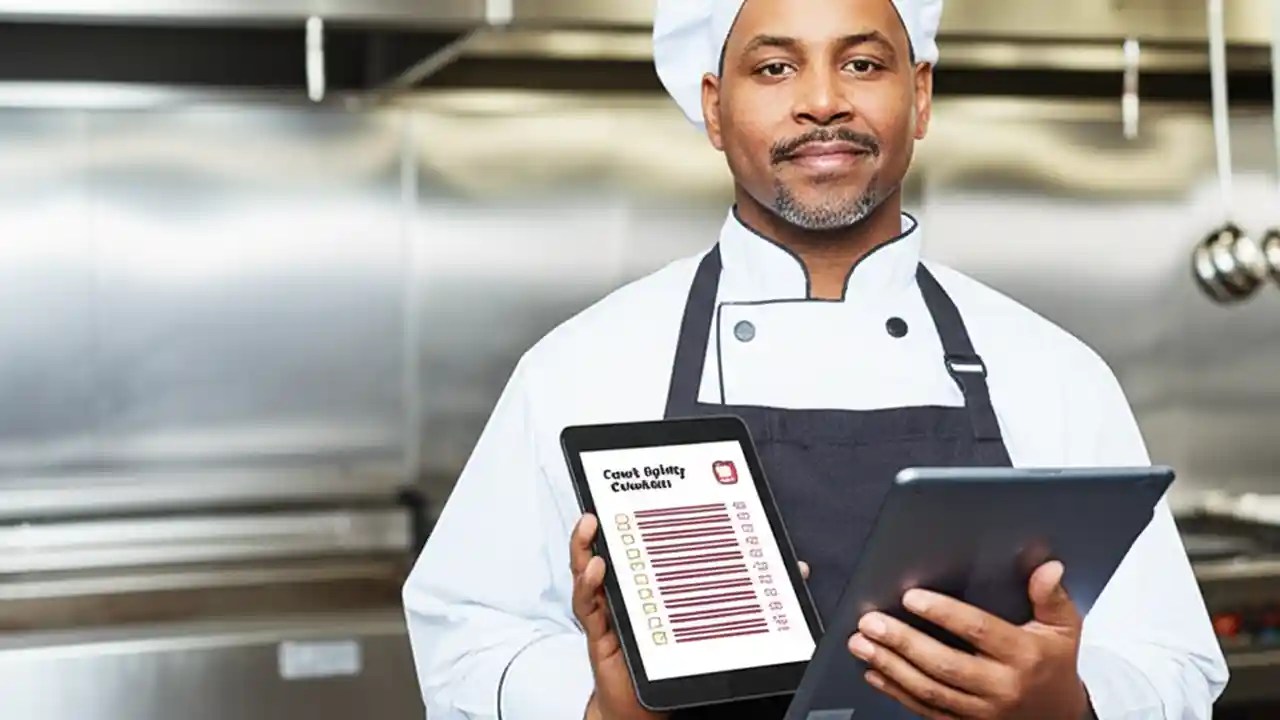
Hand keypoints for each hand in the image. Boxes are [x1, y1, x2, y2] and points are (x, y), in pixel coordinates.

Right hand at [571, 516, 810, 719]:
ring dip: (585, 544)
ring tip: (591, 523)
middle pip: (608, 547)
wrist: (645, 708)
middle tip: (602, 501)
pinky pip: (588, 605)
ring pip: (589, 568)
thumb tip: (796, 568)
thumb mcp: (720, 618)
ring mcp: (611, 608)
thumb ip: (759, 590)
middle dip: (601, 521)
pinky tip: (597, 570)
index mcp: (652, 579)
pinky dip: (588, 585)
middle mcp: (627, 589)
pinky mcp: (602, 632)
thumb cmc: (673, 662)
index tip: (644, 487)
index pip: (643, 539)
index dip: (637, 512)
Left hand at [848, 561, 1089, 719]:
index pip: (979, 631)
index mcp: (1023, 655)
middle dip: (903, 642)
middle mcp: (1001, 685)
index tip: (911, 598)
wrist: (1060, 716)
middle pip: (945, 663)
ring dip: (891, 666)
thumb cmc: (1056, 663)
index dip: (943, 613)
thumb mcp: (1063, 628)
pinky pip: (927, 710)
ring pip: (930, 689)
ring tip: (862, 643)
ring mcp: (982, 710)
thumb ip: (1051, 596)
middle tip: (871, 621)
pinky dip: (897, 692)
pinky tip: (874, 673)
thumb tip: (1048, 566)